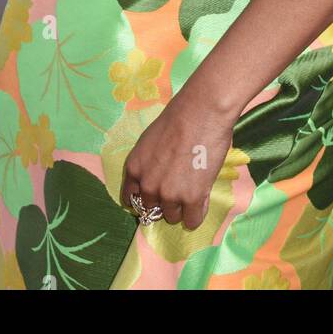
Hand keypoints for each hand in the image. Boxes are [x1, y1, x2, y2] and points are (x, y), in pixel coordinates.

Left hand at [119, 88, 235, 230]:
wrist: (201, 112)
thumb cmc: (178, 118)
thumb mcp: (151, 140)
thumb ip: (149, 163)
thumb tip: (157, 177)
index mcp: (134, 168)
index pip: (131, 199)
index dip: (144, 198)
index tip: (154, 196)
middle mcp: (148, 185)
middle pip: (153, 210)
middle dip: (164, 202)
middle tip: (178, 187)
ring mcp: (170, 194)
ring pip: (172, 216)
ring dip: (181, 208)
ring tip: (192, 188)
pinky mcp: (192, 199)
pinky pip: (192, 221)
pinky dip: (196, 214)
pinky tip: (201, 201)